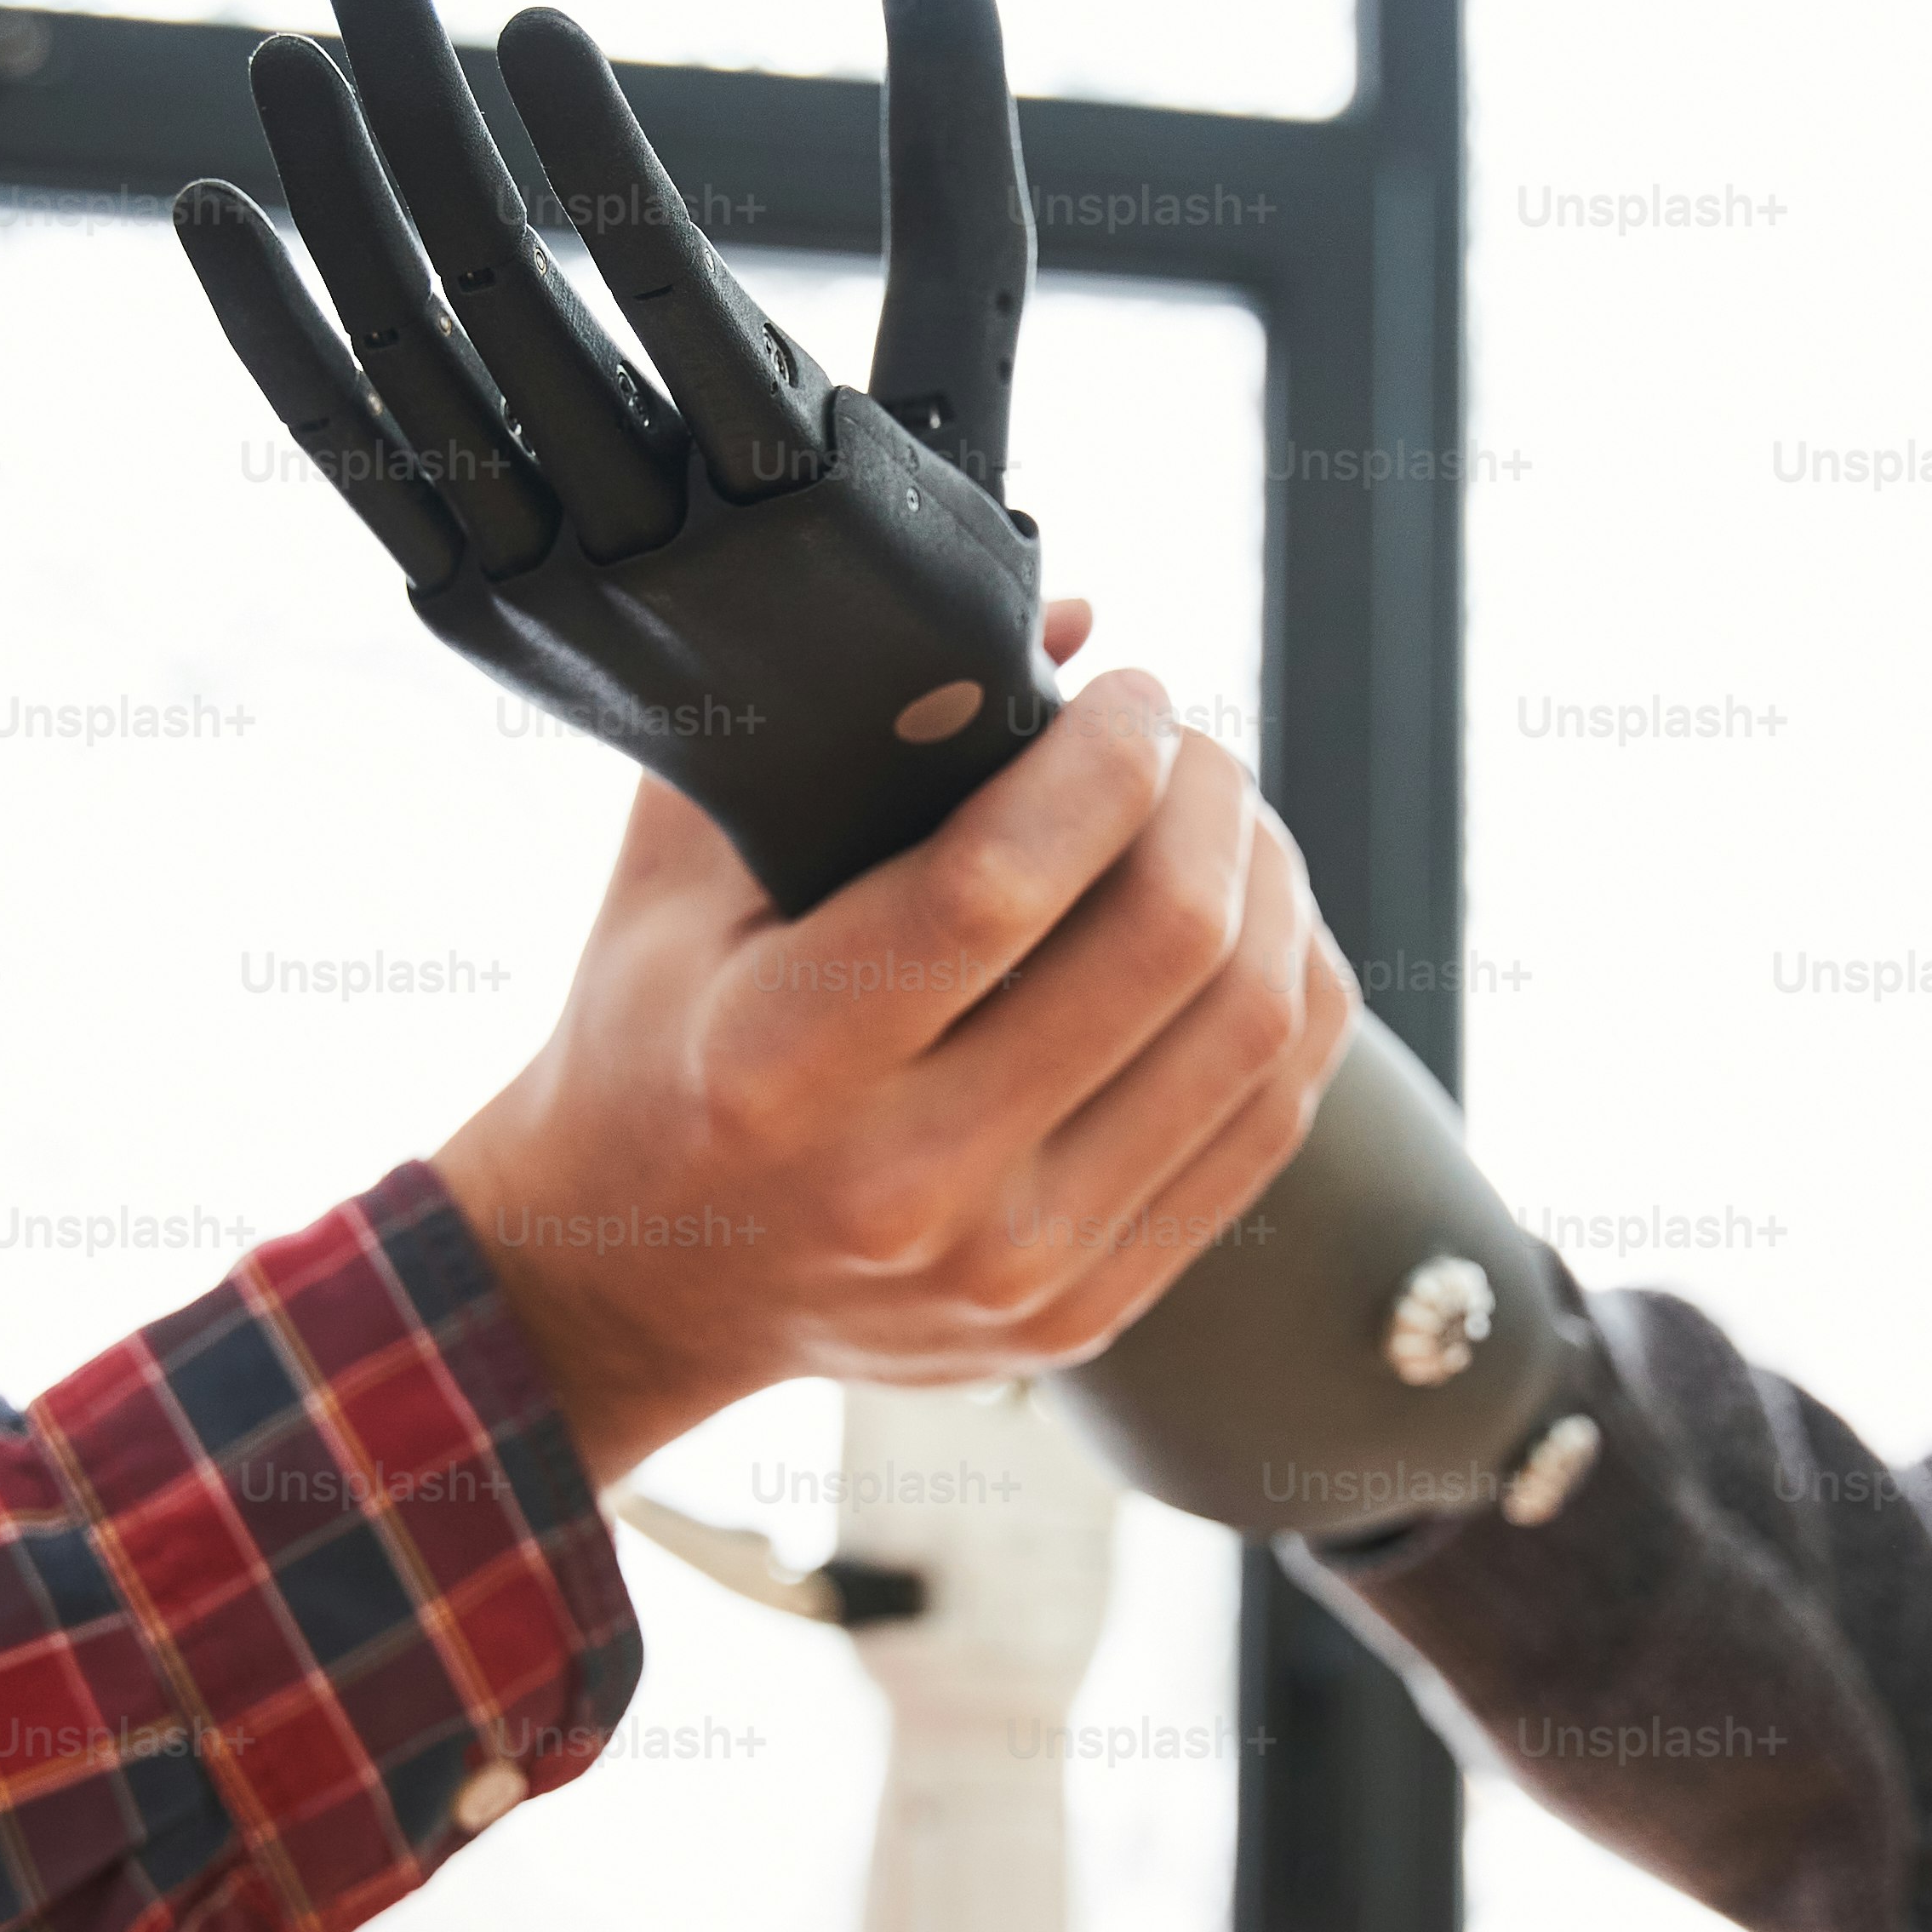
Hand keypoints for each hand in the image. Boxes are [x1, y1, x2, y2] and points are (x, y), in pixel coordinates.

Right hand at [436, 648, 1351, 1482]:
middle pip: (1170, 947)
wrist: (640, 1288)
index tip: (1127, 690)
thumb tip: (1063, 618)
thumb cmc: (654, 1040)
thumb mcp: (682, 872)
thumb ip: (831, 730)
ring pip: (1252, 1032)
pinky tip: (1254, 929)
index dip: (1105, 753)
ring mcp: (1015, 1269)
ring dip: (1270, 887)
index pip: (1001, 882)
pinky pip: (1266, 1124)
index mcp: (780, 1066)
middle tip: (1188, 741)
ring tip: (1227, 824)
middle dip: (1212, 797)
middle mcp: (906, 1185)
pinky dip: (1291, 997)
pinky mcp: (1088, 1313)